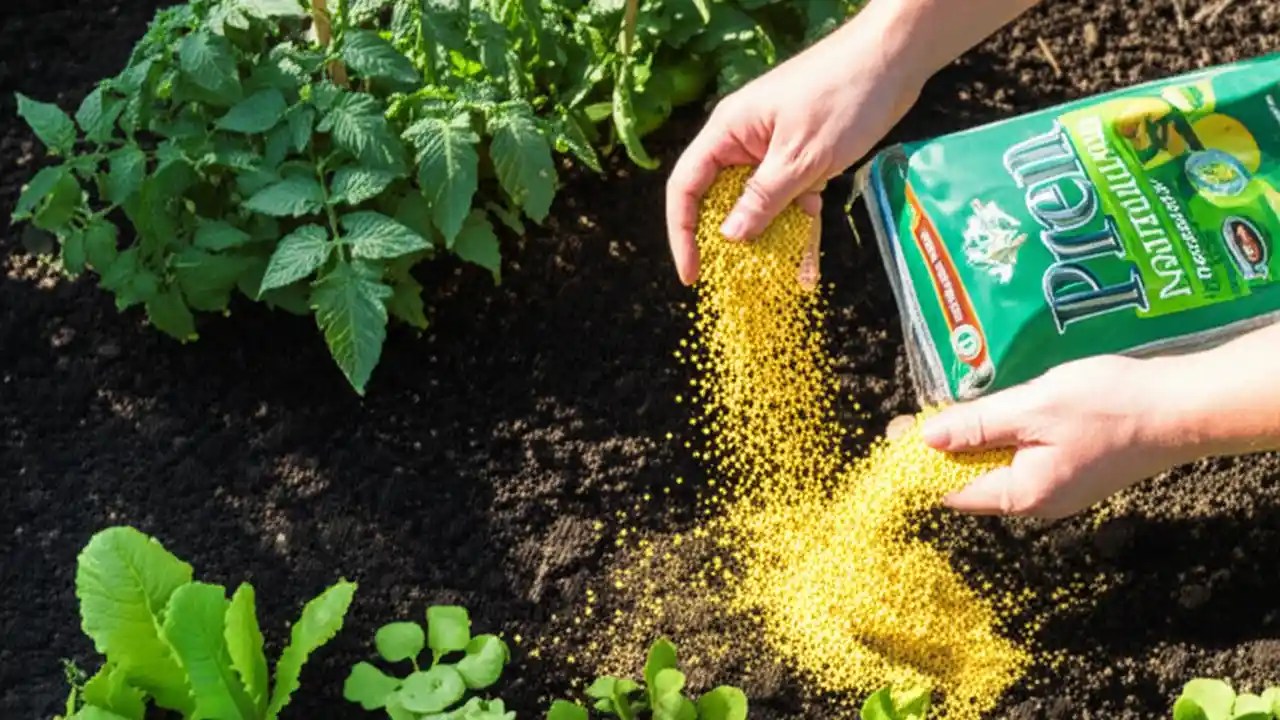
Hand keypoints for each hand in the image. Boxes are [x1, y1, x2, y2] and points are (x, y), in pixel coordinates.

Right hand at [664, 8, 925, 286]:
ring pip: (761, 207)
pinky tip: (809, 268)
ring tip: (777, 283)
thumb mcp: (801, 156)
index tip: (692, 273)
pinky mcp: (804, 159)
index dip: (682, 232)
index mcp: (728, 132)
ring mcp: (774, 152)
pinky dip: (800, 229)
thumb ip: (763, 198)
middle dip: (728, 244)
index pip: (687, 187)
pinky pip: (792, 202)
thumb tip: (728, 237)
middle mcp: (744, 143)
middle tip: (733, 284)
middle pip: (720, 201)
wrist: (895, 60)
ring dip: (769, 243)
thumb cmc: (843, 95)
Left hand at [916, 356, 1197, 518]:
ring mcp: (1059, 486)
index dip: (918, 464)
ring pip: (999, 465)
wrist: (1183, 407)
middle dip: (942, 449)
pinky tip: (992, 413)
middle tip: (911, 417)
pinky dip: (1002, 436)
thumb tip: (926, 440)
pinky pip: (1024, 456)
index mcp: (1023, 494)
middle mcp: (1039, 500)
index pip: (952, 490)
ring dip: (972, 440)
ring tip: (942, 411)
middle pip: (973, 479)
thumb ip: (977, 425)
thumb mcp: (1032, 408)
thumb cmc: (1108, 406)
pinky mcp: (1075, 468)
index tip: (895, 434)